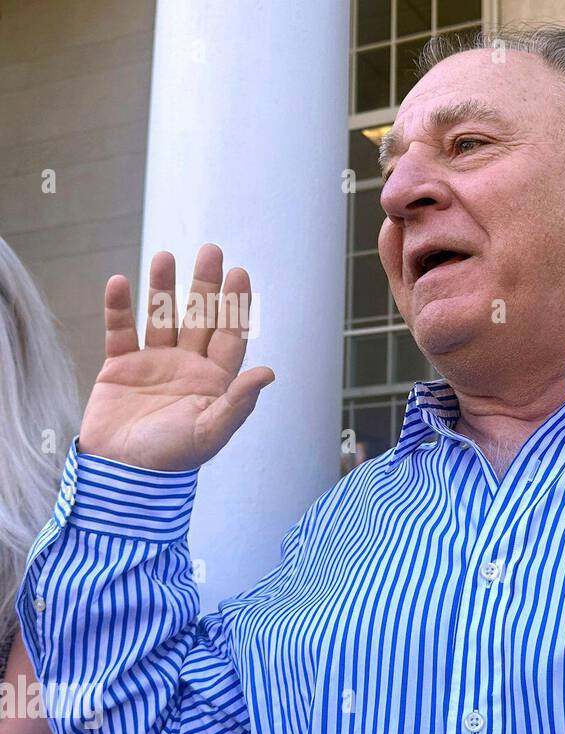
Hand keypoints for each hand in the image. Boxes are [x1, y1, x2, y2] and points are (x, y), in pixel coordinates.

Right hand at [78, 244, 273, 470]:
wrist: (122, 474)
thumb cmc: (172, 458)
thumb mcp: (211, 431)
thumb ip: (238, 402)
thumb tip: (269, 372)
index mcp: (215, 381)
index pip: (230, 335)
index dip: (236, 305)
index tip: (240, 273)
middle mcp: (188, 366)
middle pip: (200, 317)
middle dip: (205, 285)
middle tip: (211, 250)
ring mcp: (153, 364)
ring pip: (161, 317)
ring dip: (163, 288)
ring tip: (165, 255)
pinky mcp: (119, 367)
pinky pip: (120, 331)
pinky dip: (118, 308)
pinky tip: (119, 282)